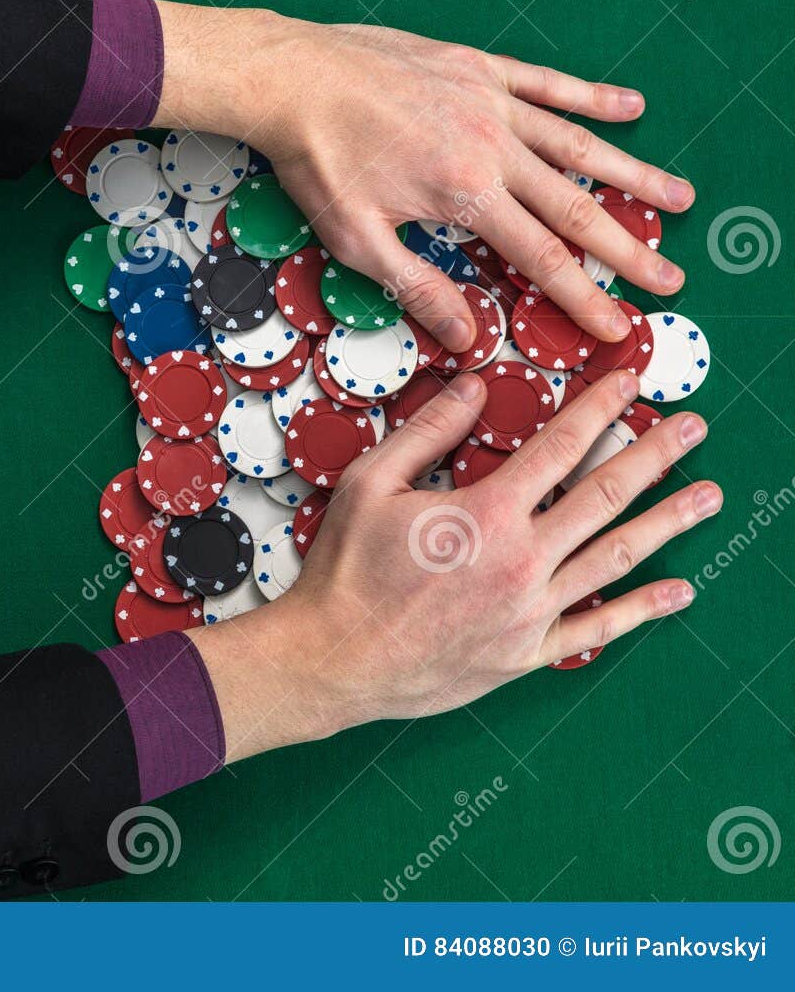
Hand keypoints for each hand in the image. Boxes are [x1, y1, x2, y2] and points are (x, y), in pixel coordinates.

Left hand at [153, 1, 693, 351]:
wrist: (292, 77)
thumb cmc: (317, 161)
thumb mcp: (356, 240)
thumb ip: (417, 287)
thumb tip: (468, 337)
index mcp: (465, 194)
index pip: (541, 259)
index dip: (584, 297)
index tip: (618, 327)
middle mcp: (493, 145)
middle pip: (575, 206)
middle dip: (627, 248)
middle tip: (670, 279)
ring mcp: (490, 101)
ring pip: (579, 143)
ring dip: (632, 174)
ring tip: (680, 198)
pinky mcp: (477, 66)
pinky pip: (547, 84)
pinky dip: (592, 96)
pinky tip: (632, 107)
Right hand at [188, 369, 719, 760]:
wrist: (334, 659)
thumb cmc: (344, 572)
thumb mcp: (370, 485)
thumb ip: (428, 433)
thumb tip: (473, 387)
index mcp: (487, 513)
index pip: (560, 447)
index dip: (599, 409)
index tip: (629, 383)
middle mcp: (522, 560)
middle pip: (605, 496)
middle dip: (655, 455)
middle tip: (694, 428)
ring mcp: (530, 610)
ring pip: (616, 558)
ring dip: (668, 523)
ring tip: (708, 497)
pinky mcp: (525, 653)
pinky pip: (596, 628)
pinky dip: (641, 610)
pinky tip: (677, 592)